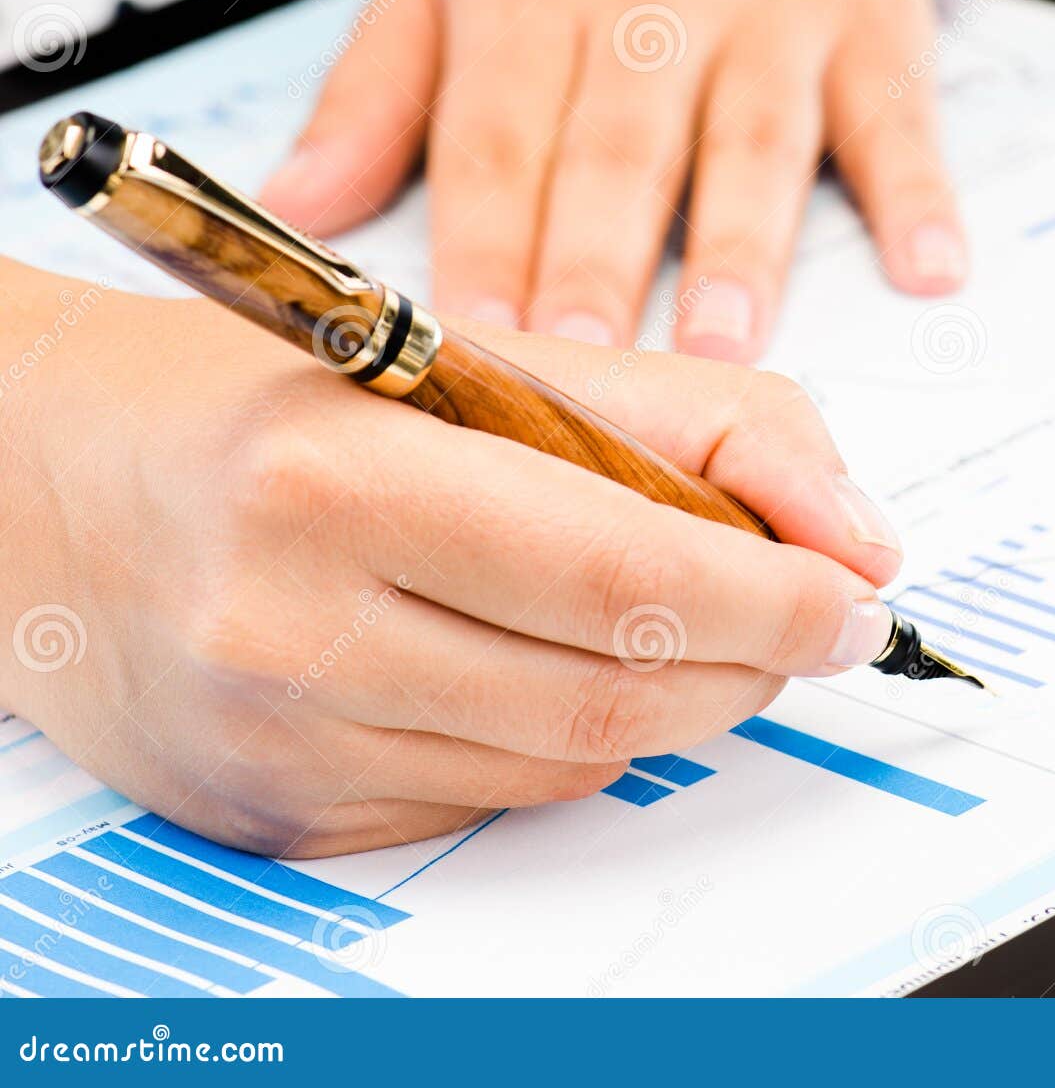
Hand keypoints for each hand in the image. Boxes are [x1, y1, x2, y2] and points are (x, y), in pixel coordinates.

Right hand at [0, 259, 903, 855]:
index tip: (854, 599)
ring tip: (680, 629)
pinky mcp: (278, 817)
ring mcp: (279, 744)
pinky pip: (493, 801)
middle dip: (749, 661)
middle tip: (801, 618)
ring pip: (568, 761)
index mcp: (340, 477)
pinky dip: (565, 739)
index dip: (772, 597)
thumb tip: (853, 536)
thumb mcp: (492, 359)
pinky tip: (540, 669)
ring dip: (671, 702)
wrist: (57, 482)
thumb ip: (700, 424)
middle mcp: (290, 626)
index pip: (622, 571)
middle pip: (611, 691)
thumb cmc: (278, 403)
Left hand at [259, 0, 986, 361]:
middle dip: (595, 261)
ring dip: (739, 243)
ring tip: (724, 342)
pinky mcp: (869, 25)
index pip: (497, 138)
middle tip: (585, 365)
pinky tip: (928, 268)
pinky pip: (895, 111)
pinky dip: (917, 190)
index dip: (481, 240)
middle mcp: (648, 8)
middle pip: (614, 149)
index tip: (469, 340)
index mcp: (532, 0)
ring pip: (749, 137)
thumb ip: (384, 92)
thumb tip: (306, 204)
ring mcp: (766, 18)